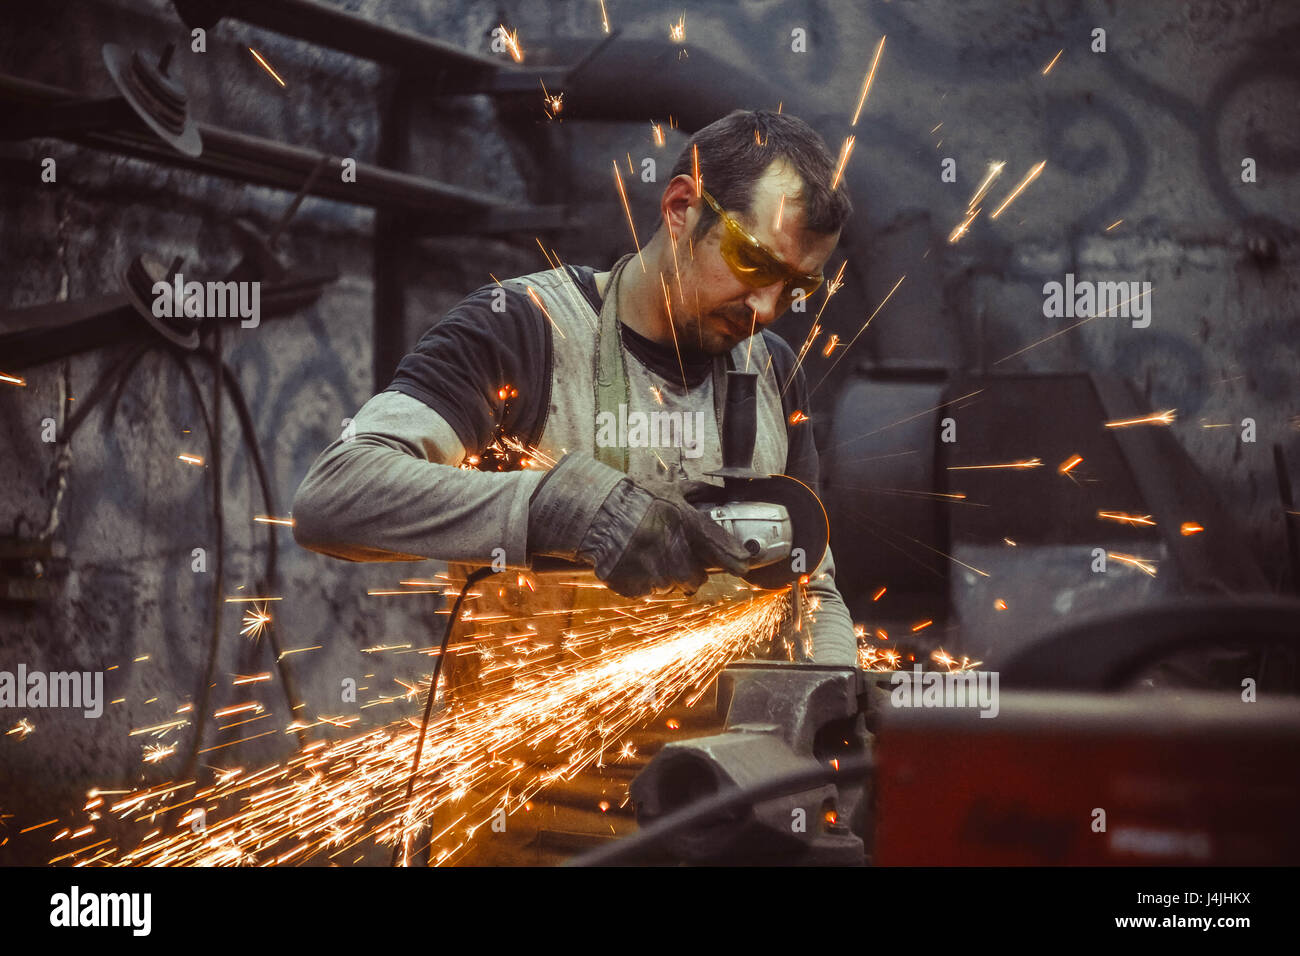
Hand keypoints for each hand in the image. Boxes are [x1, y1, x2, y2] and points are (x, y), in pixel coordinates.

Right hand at [585, 477, 751, 597]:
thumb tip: (718, 491)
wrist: (592, 513)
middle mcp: (673, 551)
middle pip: (698, 578)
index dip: (735, 559)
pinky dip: (644, 581)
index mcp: (684, 524)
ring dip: (666, 576)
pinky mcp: (634, 586)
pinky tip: (634, 563)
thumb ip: (696, 492)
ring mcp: (653, 572)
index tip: (742, 565)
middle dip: (691, 570)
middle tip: (676, 556)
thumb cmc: (631, 499)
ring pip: (672, 586)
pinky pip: (648, 592)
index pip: (721, 548)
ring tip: (650, 555)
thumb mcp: (667, 489)